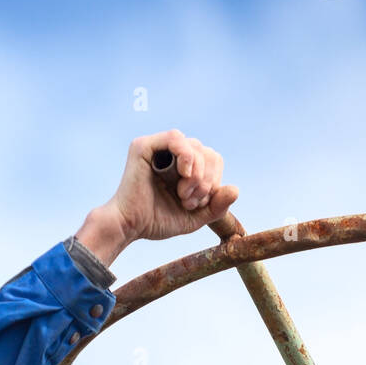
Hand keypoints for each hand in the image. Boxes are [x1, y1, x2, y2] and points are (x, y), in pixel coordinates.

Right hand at [73, 131, 238, 264]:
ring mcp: (158, 147)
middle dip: (206, 180)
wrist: (129, 227)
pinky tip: (183, 174)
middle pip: (207, 152)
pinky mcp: (144, 145)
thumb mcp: (194, 218)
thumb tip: (235, 190)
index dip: (213, 181)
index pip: (212, 160)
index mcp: (183, 166)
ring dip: (197, 174)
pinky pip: (175, 137)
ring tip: (183, 195)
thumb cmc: (156, 222)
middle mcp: (171, 154)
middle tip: (189, 201)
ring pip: (195, 145)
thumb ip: (216, 207)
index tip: (197, 204)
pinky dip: (186, 155)